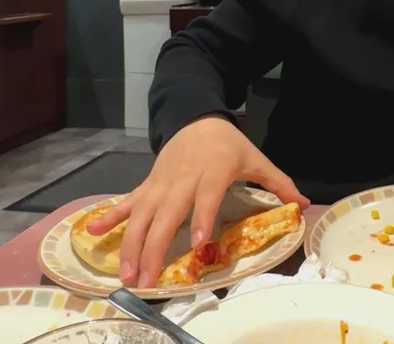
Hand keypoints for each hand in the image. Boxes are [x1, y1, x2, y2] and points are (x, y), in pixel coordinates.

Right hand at [84, 114, 308, 286]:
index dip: (201, 219)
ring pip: (141, 216)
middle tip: (146, 278)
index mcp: (211, 171)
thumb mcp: (255, 158)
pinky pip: (126, 203)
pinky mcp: (147, 185)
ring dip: (130, 245)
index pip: (205, 197)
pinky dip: (109, 218)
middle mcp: (182, 179)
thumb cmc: (228, 143)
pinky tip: (92, 234)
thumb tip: (302, 203)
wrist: (195, 116)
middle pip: (166, 215)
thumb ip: (277, 181)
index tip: (197, 244)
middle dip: (154, 247)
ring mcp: (160, 183)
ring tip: (125, 274)